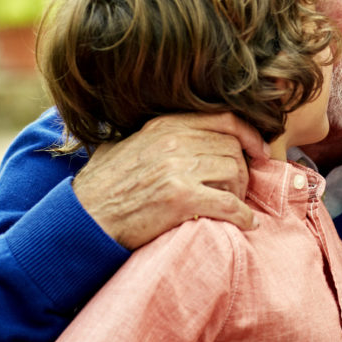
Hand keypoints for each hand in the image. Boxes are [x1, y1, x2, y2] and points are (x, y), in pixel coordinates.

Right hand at [73, 112, 268, 248]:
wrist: (83, 218)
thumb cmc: (101, 186)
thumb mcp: (122, 144)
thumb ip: (147, 135)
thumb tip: (157, 133)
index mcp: (164, 125)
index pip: (223, 118)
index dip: (248, 133)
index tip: (258, 150)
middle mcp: (174, 141)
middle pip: (233, 148)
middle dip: (242, 170)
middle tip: (238, 189)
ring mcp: (179, 169)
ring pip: (235, 174)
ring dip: (240, 194)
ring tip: (234, 206)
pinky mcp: (182, 199)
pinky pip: (229, 204)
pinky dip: (243, 216)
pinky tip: (245, 224)